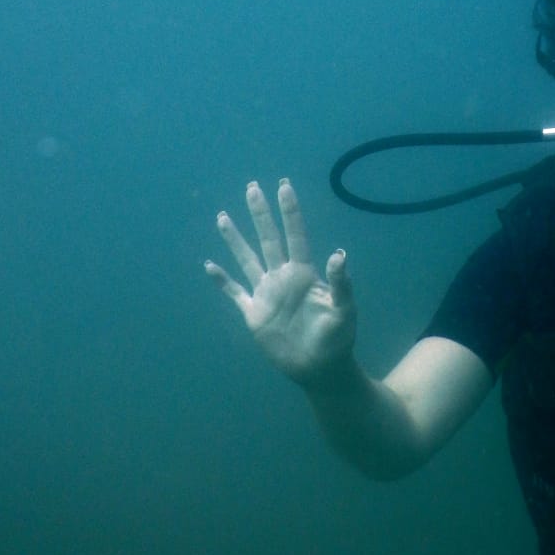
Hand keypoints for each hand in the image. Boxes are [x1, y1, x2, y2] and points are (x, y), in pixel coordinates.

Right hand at [206, 178, 355, 384]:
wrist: (320, 368)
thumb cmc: (338, 338)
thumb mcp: (344, 310)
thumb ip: (341, 283)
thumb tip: (340, 254)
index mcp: (303, 273)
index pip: (295, 234)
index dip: (290, 211)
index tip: (284, 186)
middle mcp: (282, 277)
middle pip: (268, 238)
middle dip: (260, 213)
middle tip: (252, 187)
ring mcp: (266, 294)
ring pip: (247, 259)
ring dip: (234, 239)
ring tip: (222, 216)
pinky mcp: (254, 314)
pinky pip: (234, 292)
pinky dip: (222, 280)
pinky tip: (209, 266)